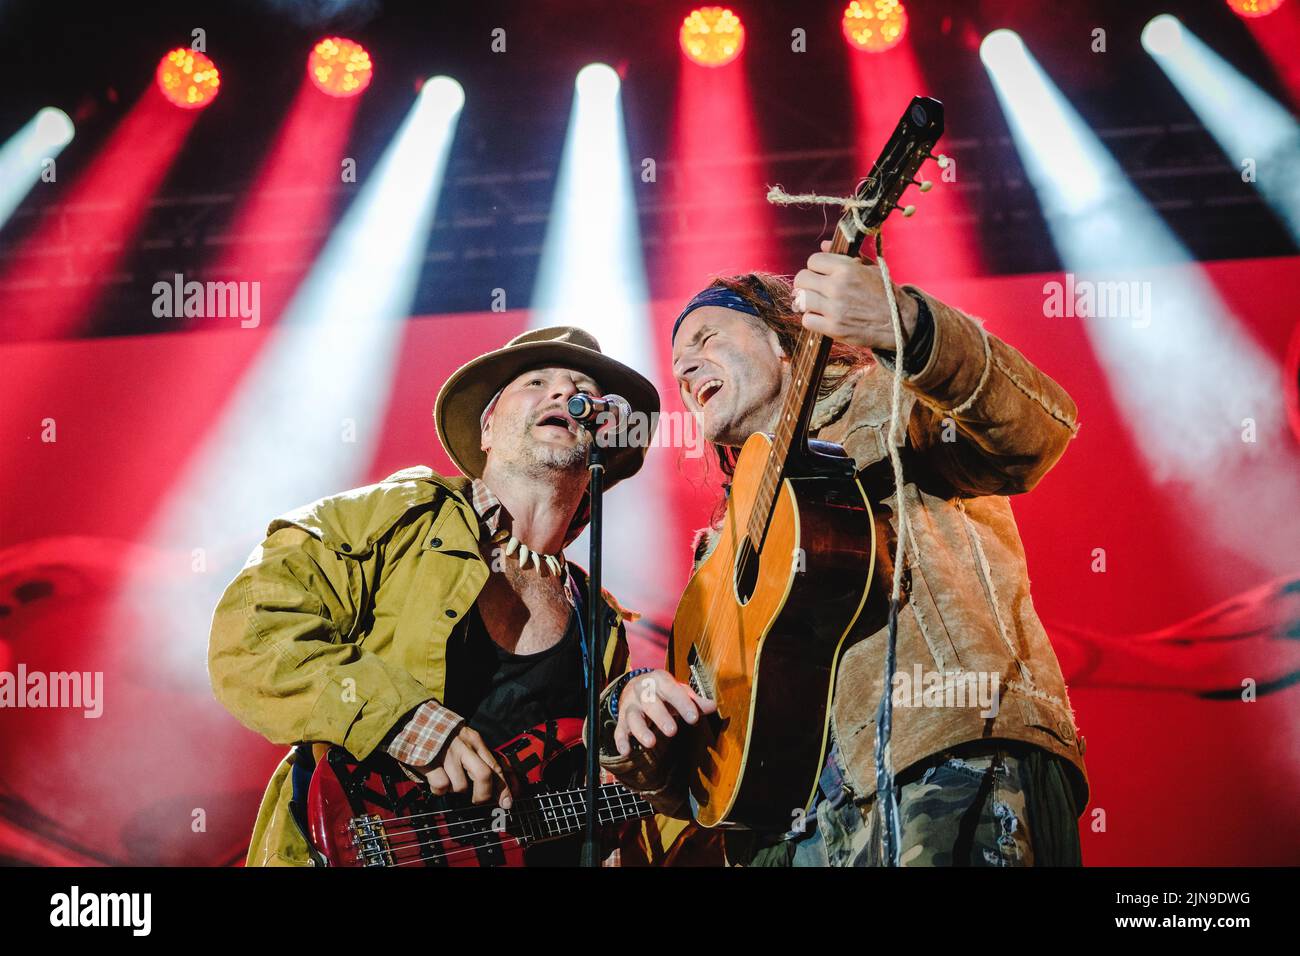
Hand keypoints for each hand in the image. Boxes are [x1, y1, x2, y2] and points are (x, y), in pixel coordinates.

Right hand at [421, 725, 512, 809]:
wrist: (412, 719)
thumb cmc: (440, 735)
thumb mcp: (463, 739)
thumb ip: (477, 757)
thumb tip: (493, 784)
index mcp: (474, 741)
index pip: (495, 766)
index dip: (504, 788)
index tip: (507, 803)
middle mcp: (464, 747)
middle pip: (484, 775)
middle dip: (483, 795)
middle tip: (477, 800)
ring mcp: (447, 754)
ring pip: (461, 786)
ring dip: (455, 789)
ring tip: (447, 777)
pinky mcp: (430, 762)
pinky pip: (442, 786)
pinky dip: (439, 789)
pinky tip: (435, 778)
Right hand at [613, 669, 716, 756]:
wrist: (637, 685)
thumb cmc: (664, 691)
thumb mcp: (679, 691)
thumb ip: (695, 700)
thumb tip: (713, 706)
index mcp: (660, 680)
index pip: (671, 690)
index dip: (682, 703)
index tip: (693, 718)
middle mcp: (642, 691)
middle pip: (650, 703)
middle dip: (660, 717)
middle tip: (672, 731)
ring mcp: (630, 705)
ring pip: (633, 717)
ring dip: (641, 730)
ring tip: (651, 743)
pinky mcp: (622, 719)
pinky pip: (619, 730)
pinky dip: (621, 741)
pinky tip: (626, 751)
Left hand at [791, 240, 918, 350]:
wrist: (899, 323)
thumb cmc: (885, 293)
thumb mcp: (870, 268)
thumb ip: (844, 256)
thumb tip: (823, 245)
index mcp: (847, 269)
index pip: (813, 260)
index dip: (816, 267)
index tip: (822, 274)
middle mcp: (838, 287)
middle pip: (801, 279)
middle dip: (807, 283)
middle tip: (815, 289)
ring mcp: (834, 308)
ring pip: (801, 300)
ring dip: (807, 301)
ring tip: (817, 303)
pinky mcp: (833, 328)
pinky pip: (806, 320)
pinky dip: (811, 319)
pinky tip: (821, 317)